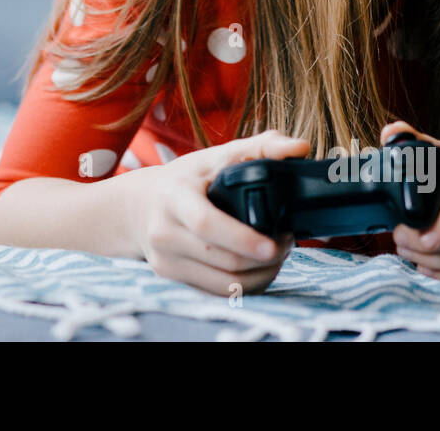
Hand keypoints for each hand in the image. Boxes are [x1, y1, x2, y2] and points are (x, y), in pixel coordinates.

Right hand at [125, 129, 307, 296]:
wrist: (138, 207)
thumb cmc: (185, 179)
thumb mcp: (214, 156)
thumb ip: (260, 148)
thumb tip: (301, 147)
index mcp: (174, 196)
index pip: (207, 225)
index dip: (242, 239)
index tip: (274, 245)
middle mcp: (165, 232)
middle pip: (223, 260)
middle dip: (265, 259)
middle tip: (287, 242)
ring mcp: (166, 261)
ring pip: (225, 284)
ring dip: (261, 276)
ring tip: (277, 256)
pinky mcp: (172, 279)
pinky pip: (217, 292)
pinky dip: (246, 286)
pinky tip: (259, 269)